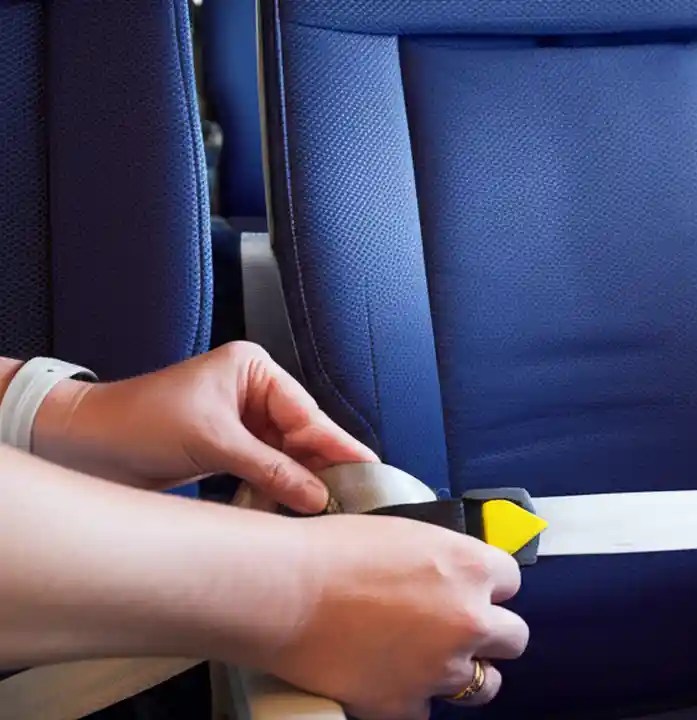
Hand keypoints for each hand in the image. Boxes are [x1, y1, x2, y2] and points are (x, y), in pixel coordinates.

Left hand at [34, 341, 375, 512]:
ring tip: (329, 504)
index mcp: (251, 370)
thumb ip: (271, 469)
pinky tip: (296, 503)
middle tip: (354, 493)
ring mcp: (240, 421)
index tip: (366, 467)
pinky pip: (266, 468)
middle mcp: (250, 392)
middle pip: (301, 434)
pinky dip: (278, 487)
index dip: (335, 444)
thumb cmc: (137, 422)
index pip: (305, 412)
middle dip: (321, 465)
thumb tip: (316, 494)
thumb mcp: (212, 443)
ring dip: (301, 480)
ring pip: (286, 455)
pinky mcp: (227, 449)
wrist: (84, 444)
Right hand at [253, 514, 527, 719]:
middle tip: (458, 628)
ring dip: (464, 672)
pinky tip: (390, 678)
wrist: (282, 592)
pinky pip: (427, 709)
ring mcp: (441, 667)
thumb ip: (444, 558)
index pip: (511, 581)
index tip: (472, 590)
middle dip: (489, 633)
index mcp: (472, 568)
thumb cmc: (330, 552)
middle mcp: (469, 619)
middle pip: (513, 637)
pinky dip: (412, 698)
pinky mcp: (406, 704)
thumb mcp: (407, 534)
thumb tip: (453, 572)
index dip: (488, 586)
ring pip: (484, 684)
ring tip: (432, 661)